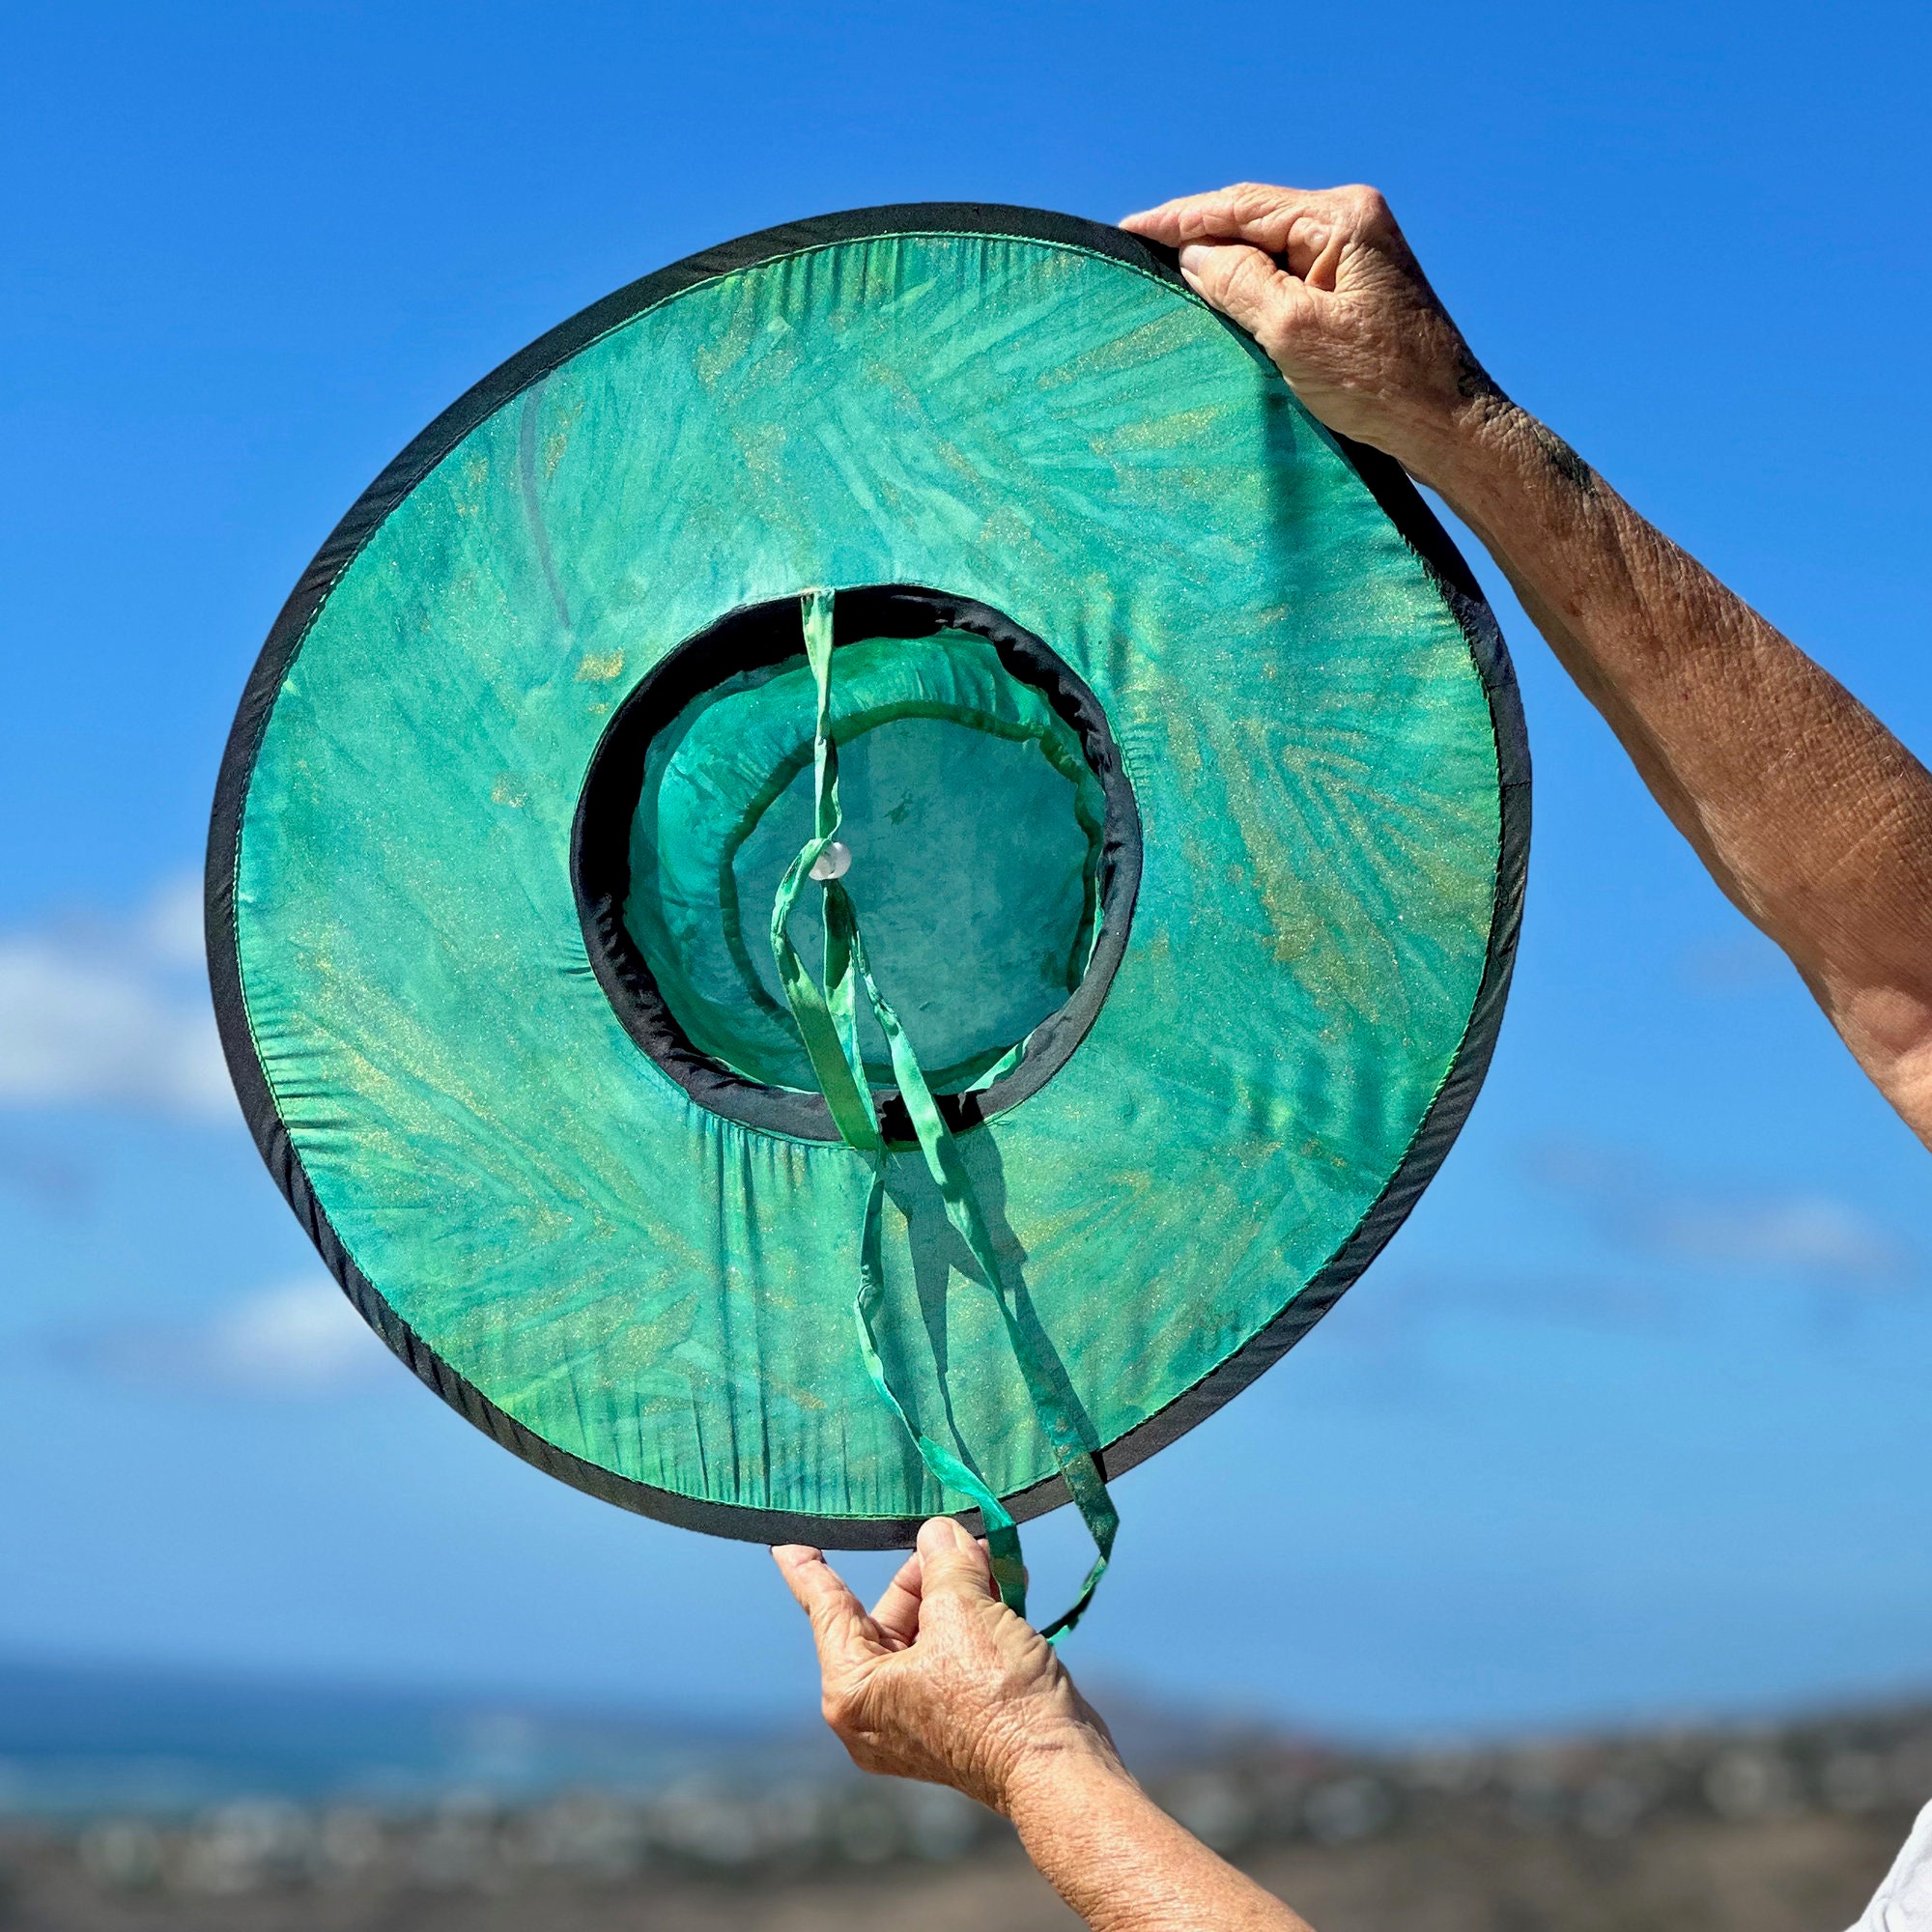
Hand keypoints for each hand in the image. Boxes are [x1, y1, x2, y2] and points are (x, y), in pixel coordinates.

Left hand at [773, 1516, 1117, 1814]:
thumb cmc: (996, 1695)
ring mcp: (917, 1718)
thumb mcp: (962, 1610)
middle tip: (955, 1537)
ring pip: (928, 1631)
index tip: (788, 1543)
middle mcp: (876, 1711)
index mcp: (854, 1691)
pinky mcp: (957, 1719)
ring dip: (959, 1590)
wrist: (1058, 1765)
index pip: (827, 1610)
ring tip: (991, 1556)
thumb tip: (940, 1533)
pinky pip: (953, 1653)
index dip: (811, 1569)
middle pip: (887, 1617)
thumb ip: (944, 1562)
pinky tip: (1006, 1584)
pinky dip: (975, 1618)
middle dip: (926, 1572)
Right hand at [1122, 183, 1505, 490]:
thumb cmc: (1380, 384)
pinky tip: (1222, 300)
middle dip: (1199, 237)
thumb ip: (1238, 283)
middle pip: (1256, 220)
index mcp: (1343, 219)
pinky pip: (1289, 275)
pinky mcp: (1358, 290)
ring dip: (1224, 264)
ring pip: (1270, 249)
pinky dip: (1251, 286)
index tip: (1130, 229)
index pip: (1243, 206)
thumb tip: (1193, 254)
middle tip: (1140, 252)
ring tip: (1170, 276)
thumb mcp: (1292, 331)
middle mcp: (1354, 223)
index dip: (1181, 219)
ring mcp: (1358, 256)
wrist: (1448, 426)